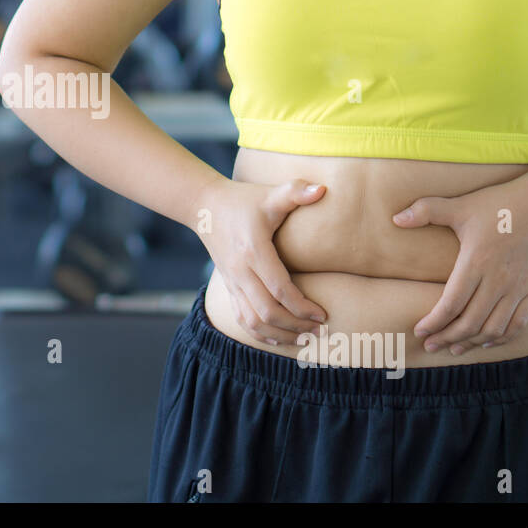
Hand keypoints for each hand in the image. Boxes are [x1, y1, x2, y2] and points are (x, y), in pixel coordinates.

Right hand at [195, 178, 328, 345]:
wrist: (204, 206)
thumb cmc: (243, 200)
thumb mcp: (269, 194)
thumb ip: (295, 191)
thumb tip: (323, 190)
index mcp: (253, 251)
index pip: (279, 289)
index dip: (302, 307)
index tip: (323, 314)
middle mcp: (240, 271)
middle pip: (267, 312)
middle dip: (295, 325)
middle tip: (319, 328)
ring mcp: (232, 282)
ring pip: (253, 322)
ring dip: (279, 334)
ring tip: (303, 337)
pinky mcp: (228, 287)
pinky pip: (242, 319)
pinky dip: (260, 333)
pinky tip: (278, 337)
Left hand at [392, 179, 527, 354]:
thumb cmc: (501, 205)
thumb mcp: (461, 205)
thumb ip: (426, 211)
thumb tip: (395, 218)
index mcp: (476, 262)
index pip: (451, 304)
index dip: (434, 322)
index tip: (419, 331)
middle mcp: (498, 281)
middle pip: (470, 322)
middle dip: (446, 338)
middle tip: (429, 346)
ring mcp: (518, 288)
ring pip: (493, 328)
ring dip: (471, 343)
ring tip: (453, 349)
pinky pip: (518, 324)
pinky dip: (501, 338)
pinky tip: (486, 342)